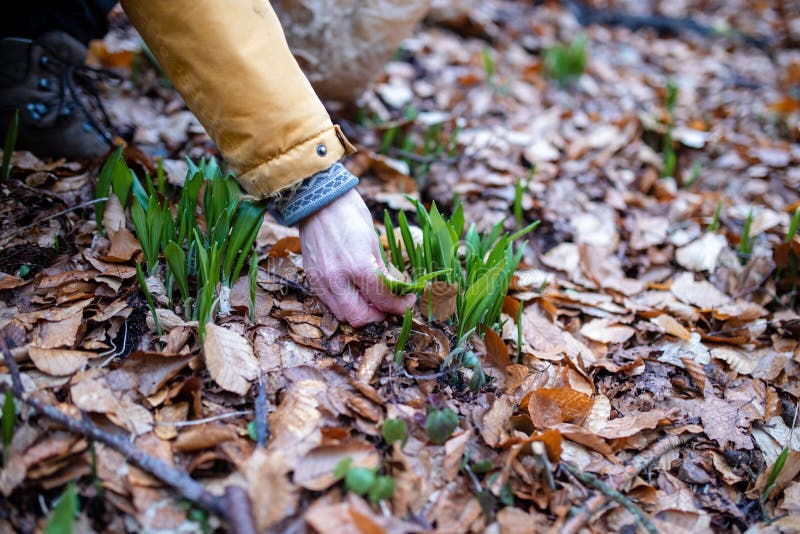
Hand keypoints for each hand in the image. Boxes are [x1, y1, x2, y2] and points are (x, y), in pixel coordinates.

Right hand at [299, 189, 415, 326]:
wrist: (319, 199)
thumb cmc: (351, 214)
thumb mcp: (374, 242)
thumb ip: (382, 272)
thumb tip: (394, 291)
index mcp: (359, 266)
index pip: (383, 300)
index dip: (399, 306)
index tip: (407, 303)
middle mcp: (337, 278)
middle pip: (360, 317)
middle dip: (378, 315)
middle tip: (389, 306)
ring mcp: (321, 279)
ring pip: (342, 314)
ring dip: (360, 312)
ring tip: (371, 301)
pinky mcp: (311, 277)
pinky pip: (329, 303)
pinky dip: (343, 303)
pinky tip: (354, 292)